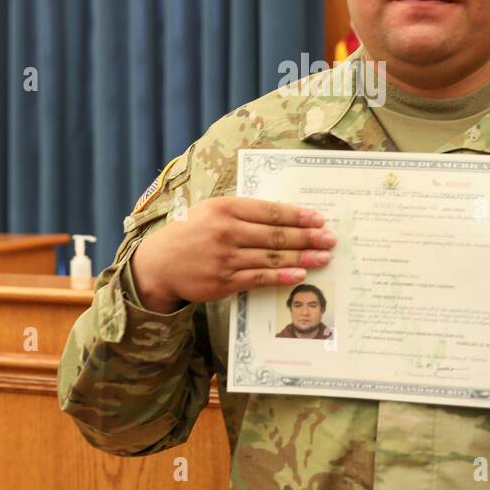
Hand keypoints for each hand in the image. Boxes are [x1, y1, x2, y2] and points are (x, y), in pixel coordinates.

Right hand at [131, 198, 335, 312]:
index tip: (319, 219)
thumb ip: (243, 211)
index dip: (298, 215)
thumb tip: (284, 215)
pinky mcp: (223, 281)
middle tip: (330, 239)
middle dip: (307, 237)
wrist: (159, 263)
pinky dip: (281, 276)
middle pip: (275, 234)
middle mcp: (226, 231)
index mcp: (225, 208)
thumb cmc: (191, 233)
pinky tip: (299, 274)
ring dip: (301, 257)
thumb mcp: (212, 211)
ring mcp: (225, 258)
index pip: (270, 211)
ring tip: (323, 258)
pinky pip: (259, 278)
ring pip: (271, 257)